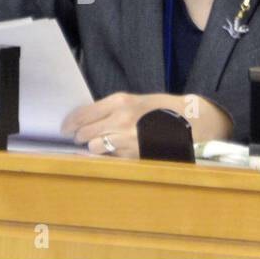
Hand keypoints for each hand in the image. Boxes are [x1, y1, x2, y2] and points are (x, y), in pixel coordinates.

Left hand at [64, 93, 231, 156]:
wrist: (192, 121)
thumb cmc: (165, 109)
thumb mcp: (139, 101)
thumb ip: (114, 109)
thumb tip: (87, 120)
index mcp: (120, 102)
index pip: (82, 115)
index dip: (70, 123)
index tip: (66, 128)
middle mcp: (120, 119)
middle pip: (83, 132)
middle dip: (80, 136)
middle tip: (82, 136)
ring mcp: (126, 138)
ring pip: (93, 147)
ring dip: (94, 147)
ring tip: (100, 144)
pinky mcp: (132, 154)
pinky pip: (109, 158)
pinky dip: (108, 156)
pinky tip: (115, 151)